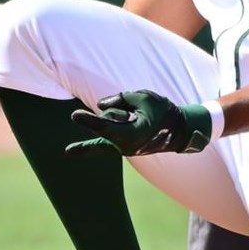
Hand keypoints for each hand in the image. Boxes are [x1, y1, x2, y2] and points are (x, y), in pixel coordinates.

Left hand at [67, 90, 212, 155]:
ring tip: (138, 117)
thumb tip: (99, 104)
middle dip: (115, 112)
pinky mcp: (120, 147)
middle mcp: (124, 146)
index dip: (90, 120)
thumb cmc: (163, 113)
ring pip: (108, 122)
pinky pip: (100, 144)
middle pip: (107, 119)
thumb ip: (121, 98)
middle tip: (115, 114)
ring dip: (119, 114)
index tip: (74, 116)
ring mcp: (121, 148)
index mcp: (132, 135)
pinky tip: (69, 151)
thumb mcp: (145, 98)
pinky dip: (86, 147)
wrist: (179, 131)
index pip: (107, 126)